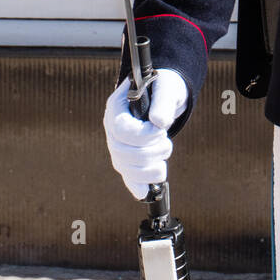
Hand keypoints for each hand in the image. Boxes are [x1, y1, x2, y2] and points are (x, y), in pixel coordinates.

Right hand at [103, 69, 189, 200]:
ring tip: (165, 153)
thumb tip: (160, 123)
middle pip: (122, 152)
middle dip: (149, 152)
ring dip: (149, 168)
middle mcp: (113, 129)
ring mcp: (118, 146)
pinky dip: (137, 185)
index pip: (121, 130)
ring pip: (125, 168)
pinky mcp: (128, 160)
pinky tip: (146, 192)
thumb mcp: (166, 87)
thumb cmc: (163, 87)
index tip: (161, 131)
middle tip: (166, 142)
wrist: (164, 95)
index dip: (142, 136)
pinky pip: (128, 177)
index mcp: (116, 108)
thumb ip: (163, 102)